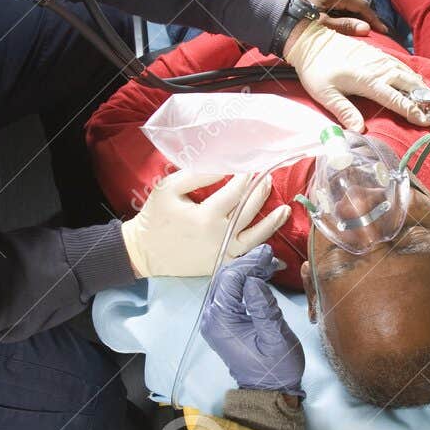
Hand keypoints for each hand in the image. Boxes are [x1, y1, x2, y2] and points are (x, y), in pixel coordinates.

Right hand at [121, 172, 287, 277]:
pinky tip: (272, 236)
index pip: (236, 191)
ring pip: (255, 235)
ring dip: (272, 221)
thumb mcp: (169, 188)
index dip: (246, 176)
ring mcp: (223, 253)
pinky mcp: (223, 264)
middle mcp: (219, 237)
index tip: (252, 165)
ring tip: (285, 208)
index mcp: (205, 217)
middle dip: (260, 191)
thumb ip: (197, 175)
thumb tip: (225, 166)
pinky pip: (249, 255)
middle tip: (268, 177)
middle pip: (249, 210)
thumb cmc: (155, 216)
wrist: (144, 251)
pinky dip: (264, 245)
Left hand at [200, 246, 304, 394]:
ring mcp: (215, 320)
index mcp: (221, 321)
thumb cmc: (276, 368)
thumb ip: (264, 308)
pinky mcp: (222, 322)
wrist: (269, 391)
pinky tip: (261, 278)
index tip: (270, 256)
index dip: (250, 263)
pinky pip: (229, 294)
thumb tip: (254, 280)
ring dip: (247, 272)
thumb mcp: (275, 337)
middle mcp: (212, 318)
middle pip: (225, 278)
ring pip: (226, 284)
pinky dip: (244, 282)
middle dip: (248, 264)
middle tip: (271, 258)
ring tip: (270, 266)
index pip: (230, 280)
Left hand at [282, 21, 429, 132]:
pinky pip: (401, 64)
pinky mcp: (377, 53)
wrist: (312, 42)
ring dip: (423, 86)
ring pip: (408, 73)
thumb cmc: (316, 71)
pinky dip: (412, 74)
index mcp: (368, 81)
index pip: (397, 99)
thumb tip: (359, 131)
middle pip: (409, 85)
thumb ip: (344, 111)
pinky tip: (418, 81)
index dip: (413, 111)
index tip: (427, 121)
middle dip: (427, 98)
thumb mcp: (326, 94)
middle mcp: (378, 69)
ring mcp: (379, 59)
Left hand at [293, 0, 388, 35]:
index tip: (382, 30)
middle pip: (353, 0)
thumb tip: (366, 28)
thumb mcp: (323, 26)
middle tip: (375, 29)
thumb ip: (345, 26)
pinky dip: (343, 13)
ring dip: (353, 14)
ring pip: (344, 2)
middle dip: (364, 15)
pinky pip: (335, 3)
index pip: (360, 4)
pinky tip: (346, 22)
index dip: (372, 18)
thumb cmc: (297, 23)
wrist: (270, 17)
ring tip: (362, 27)